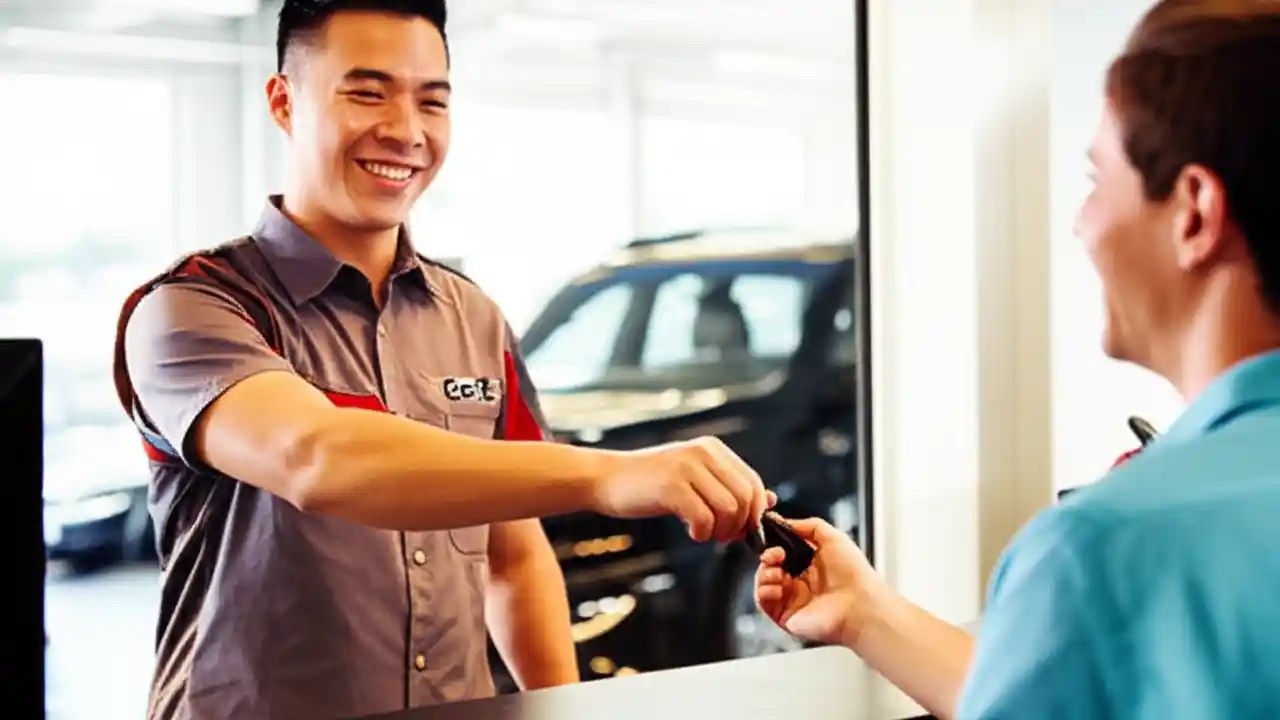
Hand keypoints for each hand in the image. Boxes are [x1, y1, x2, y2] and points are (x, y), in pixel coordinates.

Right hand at [589, 436, 774, 542]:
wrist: (606, 478)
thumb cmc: (651, 484)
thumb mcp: (694, 479)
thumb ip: (729, 487)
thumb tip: (772, 500)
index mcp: (713, 449)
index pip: (754, 483)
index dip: (754, 512)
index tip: (739, 530)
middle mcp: (704, 453)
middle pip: (746, 497)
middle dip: (740, 525)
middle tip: (721, 536)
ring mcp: (687, 468)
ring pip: (730, 509)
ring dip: (721, 531)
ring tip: (705, 534)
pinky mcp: (671, 487)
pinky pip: (705, 518)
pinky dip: (703, 533)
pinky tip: (691, 533)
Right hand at [754, 517, 882, 648]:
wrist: (860, 604)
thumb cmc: (854, 574)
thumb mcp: (833, 538)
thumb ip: (808, 526)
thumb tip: (784, 522)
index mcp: (810, 567)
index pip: (782, 555)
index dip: (775, 547)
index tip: (776, 542)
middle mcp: (800, 585)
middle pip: (769, 568)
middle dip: (767, 558)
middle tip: (775, 555)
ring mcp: (792, 602)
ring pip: (763, 585)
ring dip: (763, 574)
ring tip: (776, 572)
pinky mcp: (787, 617)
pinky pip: (764, 604)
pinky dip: (763, 593)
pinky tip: (776, 587)